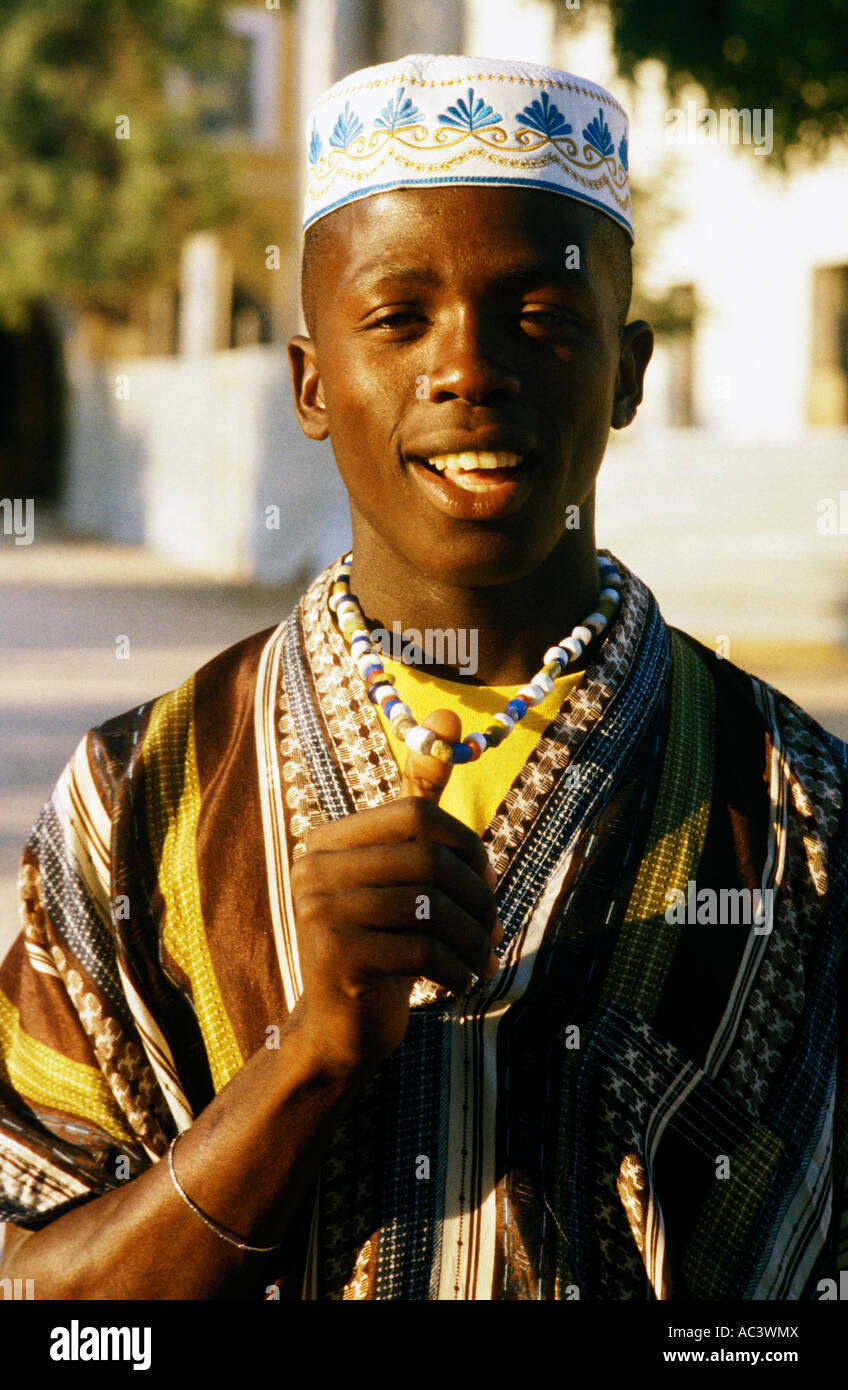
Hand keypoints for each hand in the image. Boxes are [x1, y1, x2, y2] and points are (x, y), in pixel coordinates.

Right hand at [291, 710, 501, 1077]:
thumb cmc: (382, 942)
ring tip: (483, 958)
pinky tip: (459, 982)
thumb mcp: (402, 871)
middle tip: (494, 928)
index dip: (464, 843)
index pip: (415, 812)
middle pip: (428, 860)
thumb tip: (449, 714)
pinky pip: (422, 948)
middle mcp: (312, 868)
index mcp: (327, 840)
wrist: (341, 1031)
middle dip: (477, 897)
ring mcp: (317, 913)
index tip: (485, 880)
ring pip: (430, 906)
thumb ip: (421, 799)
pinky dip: (457, 967)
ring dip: (473, 938)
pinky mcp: (335, 959)